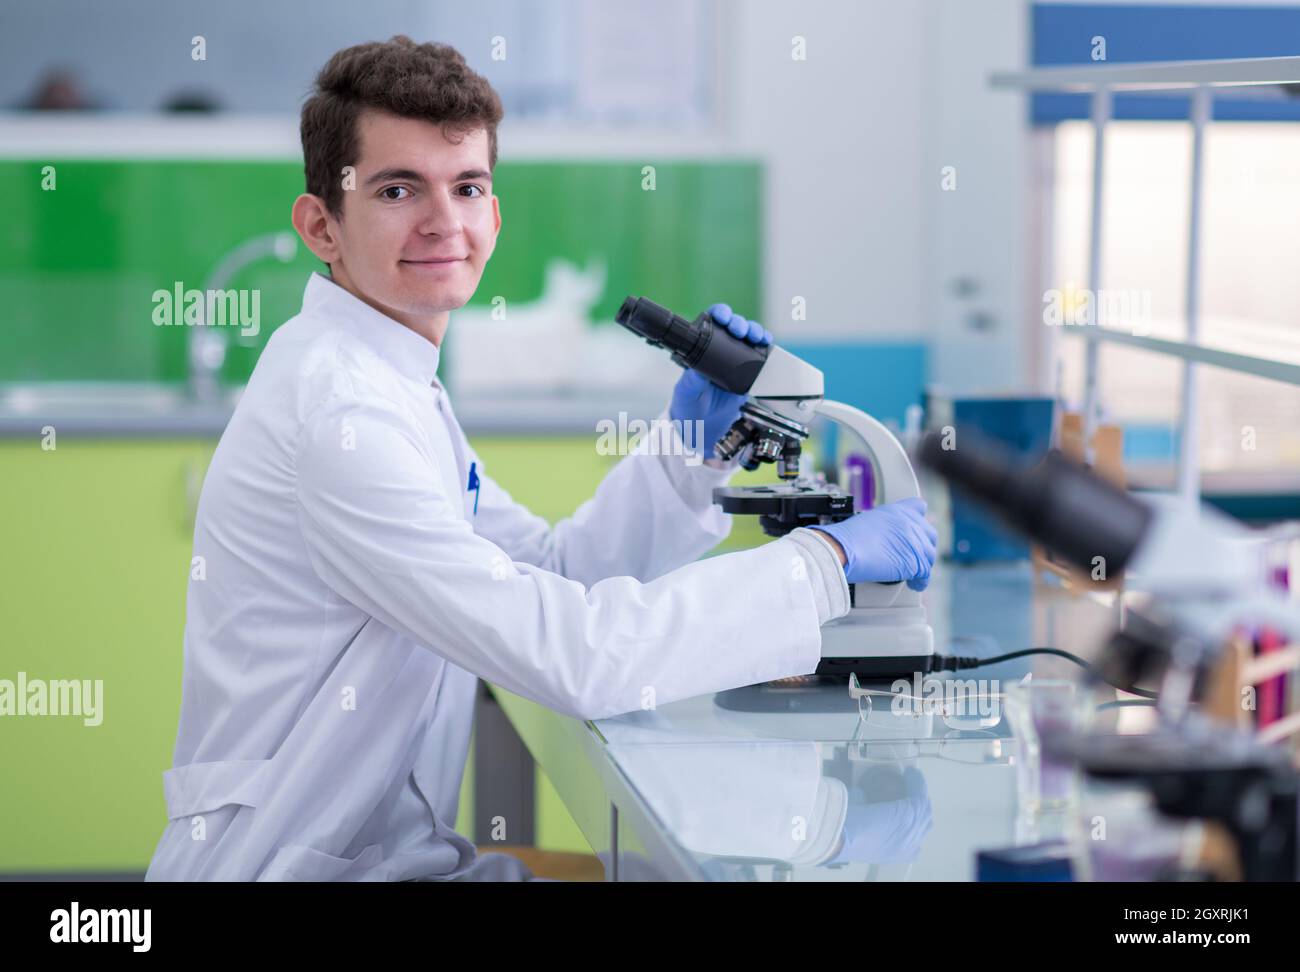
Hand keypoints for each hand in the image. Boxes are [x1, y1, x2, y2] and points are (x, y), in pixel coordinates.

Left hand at [669, 304, 771, 456]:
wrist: (703, 430)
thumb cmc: (688, 408)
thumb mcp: (686, 394)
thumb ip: (692, 382)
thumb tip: (700, 369)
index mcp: (701, 351)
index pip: (712, 324)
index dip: (720, 315)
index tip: (724, 318)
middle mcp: (719, 352)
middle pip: (734, 328)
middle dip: (741, 323)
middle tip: (741, 331)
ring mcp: (735, 363)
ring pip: (749, 339)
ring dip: (756, 332)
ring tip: (757, 337)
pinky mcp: (749, 375)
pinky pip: (760, 357)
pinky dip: (766, 349)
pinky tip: (767, 346)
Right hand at [810, 498, 937, 590]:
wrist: (843, 550)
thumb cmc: (846, 539)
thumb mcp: (866, 521)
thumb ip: (883, 527)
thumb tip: (883, 538)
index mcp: (897, 510)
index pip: (919, 506)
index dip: (918, 520)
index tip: (916, 530)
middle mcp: (909, 522)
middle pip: (930, 535)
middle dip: (924, 547)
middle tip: (914, 556)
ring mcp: (914, 542)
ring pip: (929, 556)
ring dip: (922, 566)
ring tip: (913, 575)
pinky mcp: (915, 562)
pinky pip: (925, 574)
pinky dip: (920, 581)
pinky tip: (914, 584)